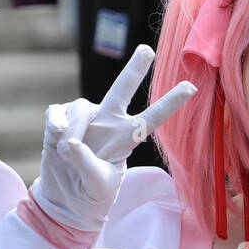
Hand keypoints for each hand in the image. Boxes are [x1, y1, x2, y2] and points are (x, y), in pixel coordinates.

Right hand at [33, 45, 196, 232]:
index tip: (191, 88)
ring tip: (66, 154)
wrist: (65, 198)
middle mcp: (108, 122)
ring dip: (74, 130)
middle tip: (148, 50)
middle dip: (134, 68)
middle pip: (122, 89)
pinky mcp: (60, 120)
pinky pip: (58, 112)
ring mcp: (85, 119)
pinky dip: (57, 123)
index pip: (151, 118)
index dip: (169, 103)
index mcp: (126, 138)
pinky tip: (57, 135)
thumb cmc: (90, 192)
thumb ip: (87, 164)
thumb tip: (72, 142)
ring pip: (82, 107)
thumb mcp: (96, 185)